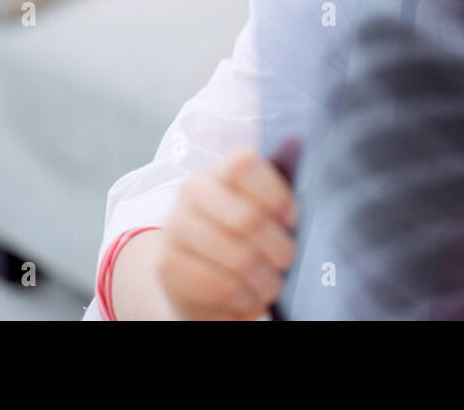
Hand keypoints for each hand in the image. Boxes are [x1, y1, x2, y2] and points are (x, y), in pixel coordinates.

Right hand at [156, 147, 297, 319]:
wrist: (197, 271)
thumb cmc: (242, 238)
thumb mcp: (261, 212)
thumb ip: (278, 198)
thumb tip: (297, 174)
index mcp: (219, 171)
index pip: (243, 166)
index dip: (275, 194)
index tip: (291, 220)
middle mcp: (192, 193)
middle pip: (248, 218)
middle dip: (278, 248)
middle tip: (287, 261)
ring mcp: (175, 228)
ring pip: (237, 257)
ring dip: (264, 279)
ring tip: (271, 285)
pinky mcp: (167, 265)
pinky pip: (217, 285)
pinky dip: (242, 297)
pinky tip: (248, 296)